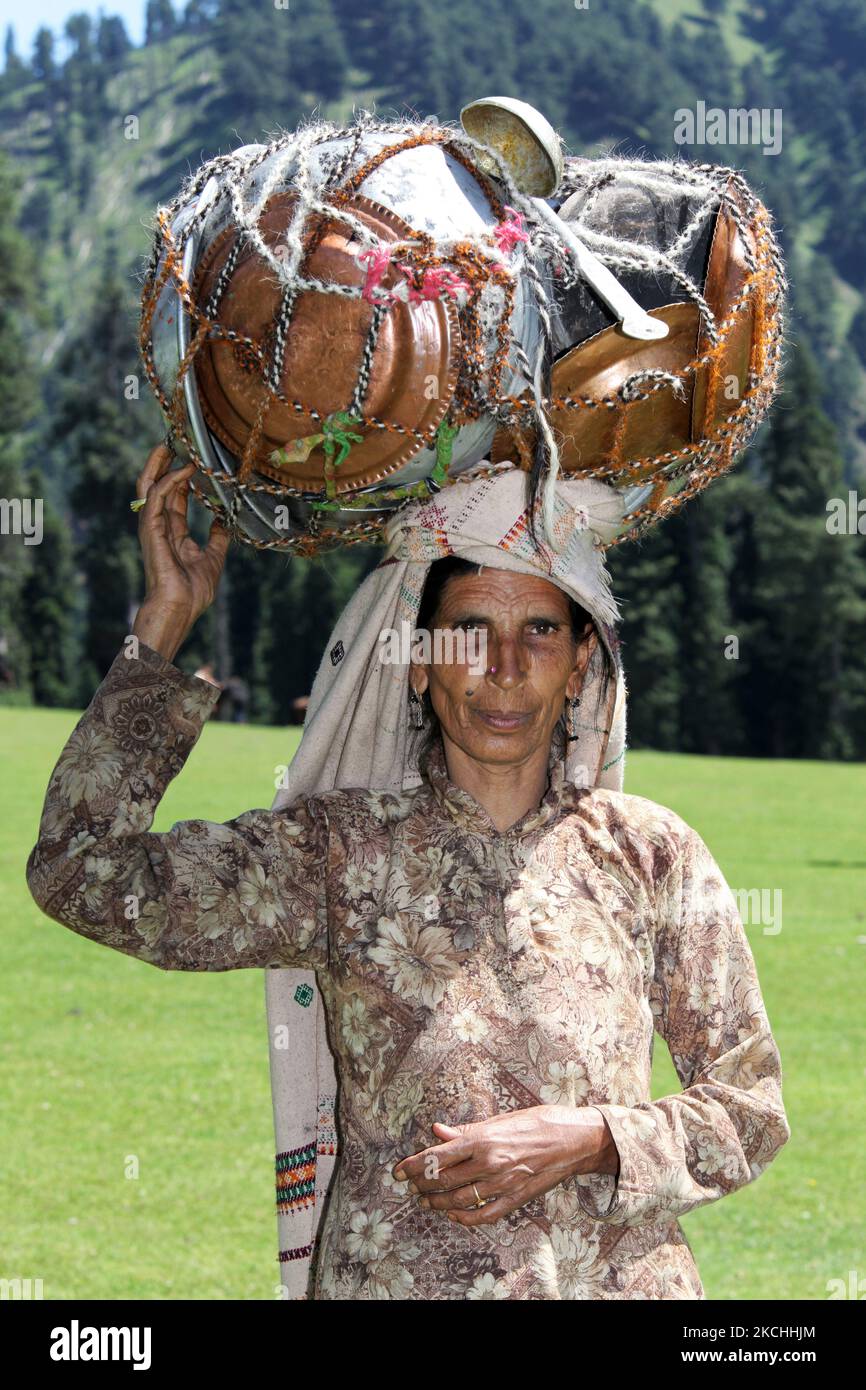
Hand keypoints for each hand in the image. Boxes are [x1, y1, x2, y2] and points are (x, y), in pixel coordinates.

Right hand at [132, 443, 229, 661]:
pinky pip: (156, 497)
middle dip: (162, 462)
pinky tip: (185, 469)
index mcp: (172, 532)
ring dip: (159, 463)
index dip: (181, 477)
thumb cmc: (192, 592)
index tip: (192, 458)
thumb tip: (224, 521)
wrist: (179, 609)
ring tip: (170, 444)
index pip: (174, 496)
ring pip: (149, 486)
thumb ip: (218, 538)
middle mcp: (159, 526)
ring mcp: (152, 527)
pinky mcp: (151, 529)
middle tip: (173, 441)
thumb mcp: (213, 559)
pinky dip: (168, 481)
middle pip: (156, 485)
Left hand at [391, 1104, 617, 1226]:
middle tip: (410, 1185)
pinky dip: (465, 1218)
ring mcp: (503, 1184)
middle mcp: (490, 1163)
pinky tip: (454, 1215)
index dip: (414, 1165)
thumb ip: (466, 1130)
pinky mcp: (516, 1199)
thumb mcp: (500, 1118)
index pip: (437, 1156)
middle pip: (443, 1180)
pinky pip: (485, 1214)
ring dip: (438, 1202)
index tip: (398, 1170)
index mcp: (483, 1138)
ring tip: (426, 1201)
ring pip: (460, 1200)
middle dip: (421, 1185)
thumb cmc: (539, 1121)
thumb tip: (438, 1131)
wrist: (574, 1139)